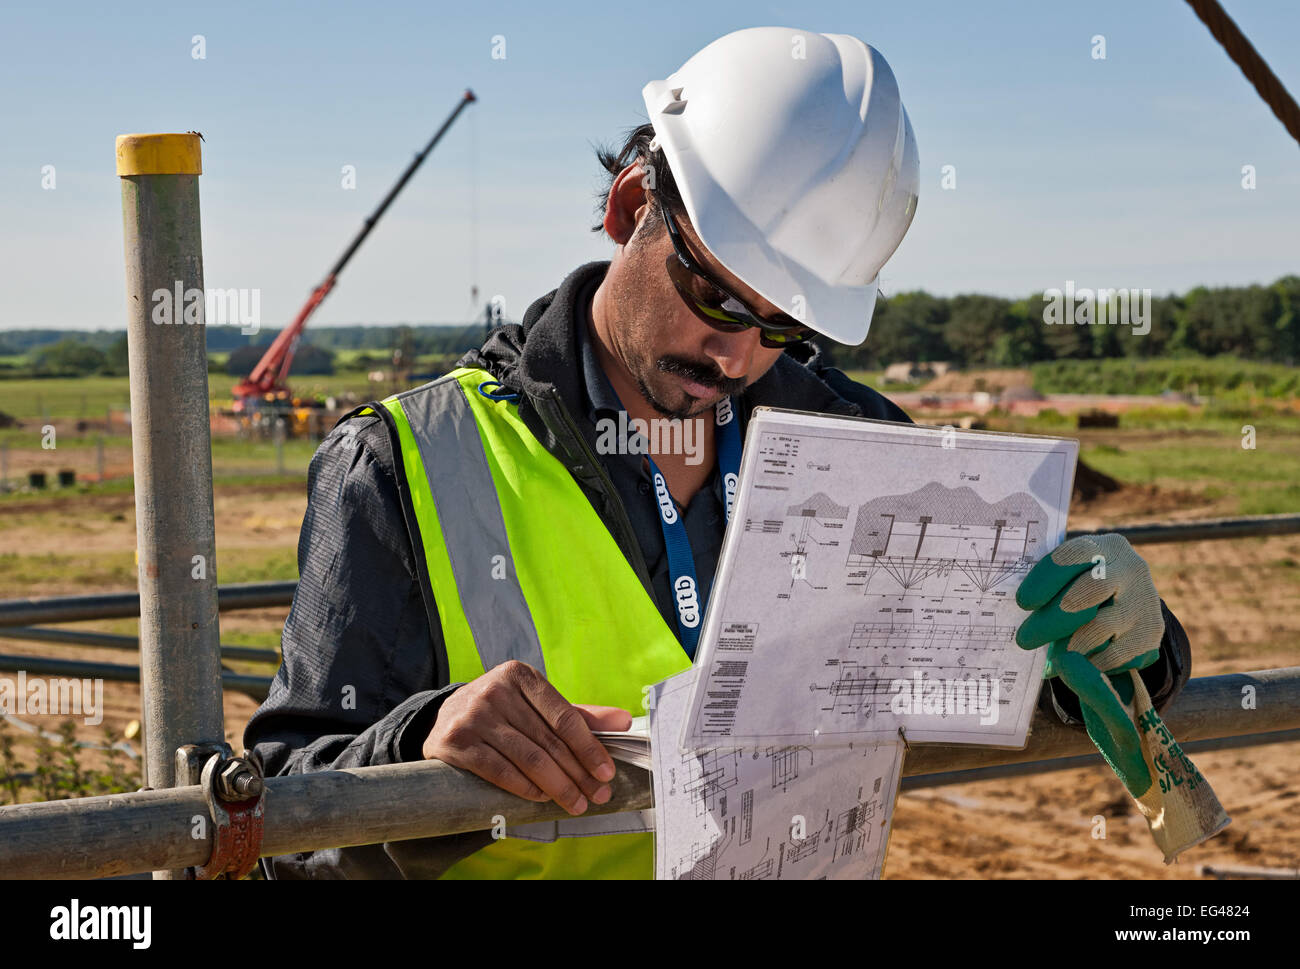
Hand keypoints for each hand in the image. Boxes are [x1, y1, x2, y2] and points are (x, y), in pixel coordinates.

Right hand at [422, 660, 630, 815]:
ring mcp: (473, 715)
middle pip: (548, 741)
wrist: (443, 719)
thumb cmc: (502, 712)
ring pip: (528, 758)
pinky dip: (525, 788)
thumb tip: (624, 721)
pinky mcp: (455, 742)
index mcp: (520, 675)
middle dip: (578, 773)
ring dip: (557, 786)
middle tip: (597, 795)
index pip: (564, 716)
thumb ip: (579, 715)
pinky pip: (499, 771)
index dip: (590, 747)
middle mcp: (495, 690)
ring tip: (576, 803)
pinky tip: (542, 798)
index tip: (607, 772)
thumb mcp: (536, 706)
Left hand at [1015, 534, 1165, 795]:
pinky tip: (1073, 667)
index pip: (1072, 556)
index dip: (1045, 579)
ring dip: (1070, 646)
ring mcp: (1144, 600)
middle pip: (1090, 591)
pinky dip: (1091, 663)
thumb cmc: (1081, 584)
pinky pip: (1118, 653)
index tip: (1021, 602)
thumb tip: (1003, 607)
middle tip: (1024, 639)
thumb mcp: (1071, 575)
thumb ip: (1049, 585)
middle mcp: (1129, 568)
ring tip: (1047, 659)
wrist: (1129, 598)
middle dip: (1053, 618)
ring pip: (1104, 626)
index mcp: (1102, 546)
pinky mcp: (1152, 632)